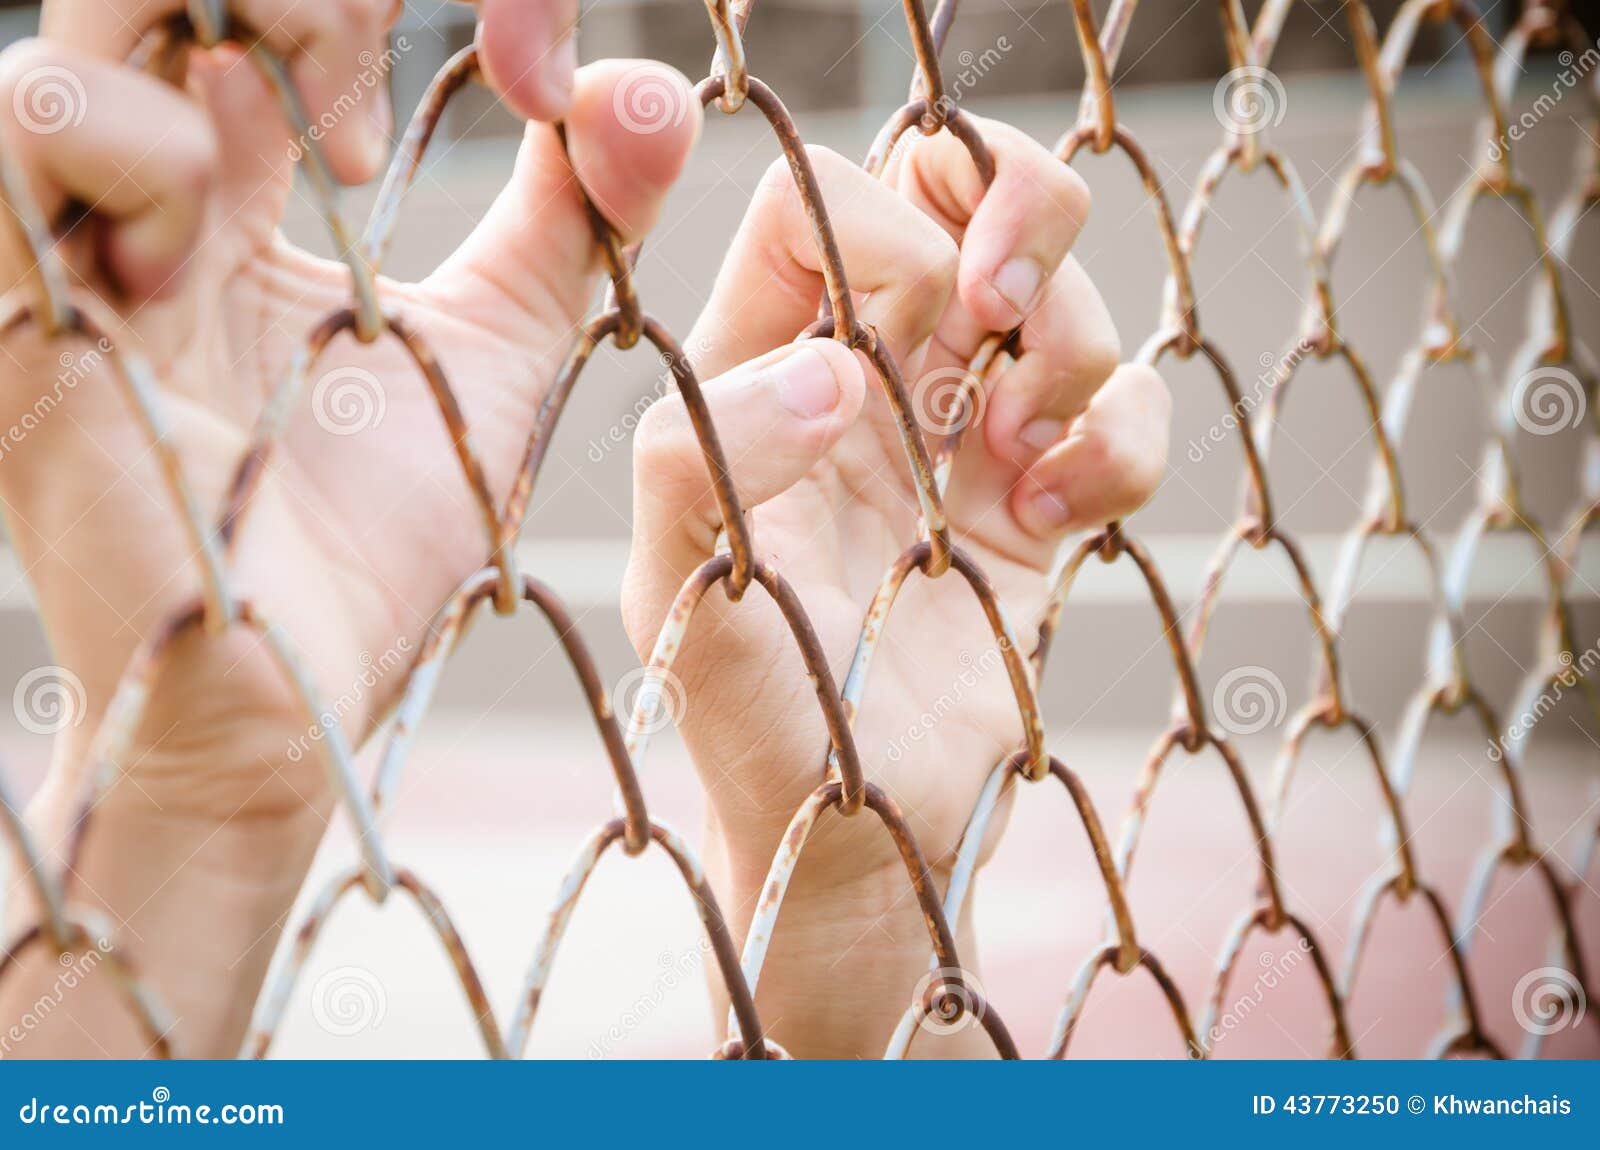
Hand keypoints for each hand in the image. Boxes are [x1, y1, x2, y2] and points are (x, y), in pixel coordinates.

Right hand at [0, 1, 698, 1055]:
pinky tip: (222, 234)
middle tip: (411, 73)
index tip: (535, 65)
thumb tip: (649, 90)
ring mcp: (77, 247)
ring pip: (84, 33)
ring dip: (235, 34)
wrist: (299, 692)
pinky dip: (149, 143)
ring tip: (348, 156)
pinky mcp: (33, 313)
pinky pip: (34, 129)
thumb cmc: (380, 534)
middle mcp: (147, 196)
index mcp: (236, 183)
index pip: (275, 1)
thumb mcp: (499, 348)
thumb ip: (571, 221)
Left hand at [623, 124, 1169, 1056]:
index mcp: (759, 370)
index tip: (923, 312)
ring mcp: (962, 434)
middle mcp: (867, 379)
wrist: (857, 843)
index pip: (820, 199)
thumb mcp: (681, 590)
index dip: (887, 220)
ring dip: (1070, 348)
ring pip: (1059, 292)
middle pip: (961, 197)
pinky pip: (1127, 405)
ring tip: (1016, 462)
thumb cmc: (749, 722)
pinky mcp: (1042, 498)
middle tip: (1007, 312)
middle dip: (1017, 217)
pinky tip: (1062, 519)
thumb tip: (833, 371)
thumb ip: (705, 454)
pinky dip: (1124, 442)